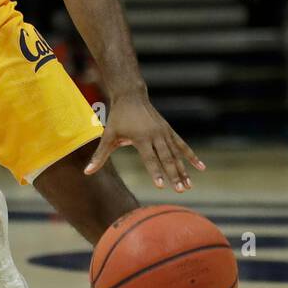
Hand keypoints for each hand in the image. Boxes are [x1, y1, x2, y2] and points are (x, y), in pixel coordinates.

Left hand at [84, 94, 204, 191]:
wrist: (131, 97)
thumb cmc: (118, 118)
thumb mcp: (107, 136)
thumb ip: (99, 156)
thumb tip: (87, 172)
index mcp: (141, 137)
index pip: (150, 159)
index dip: (156, 172)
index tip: (162, 186)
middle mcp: (156, 135)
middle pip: (167, 158)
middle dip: (174, 175)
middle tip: (181, 190)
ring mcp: (164, 133)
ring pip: (176, 154)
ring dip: (183, 170)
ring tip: (189, 186)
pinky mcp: (169, 131)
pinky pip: (182, 146)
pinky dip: (191, 156)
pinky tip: (201, 167)